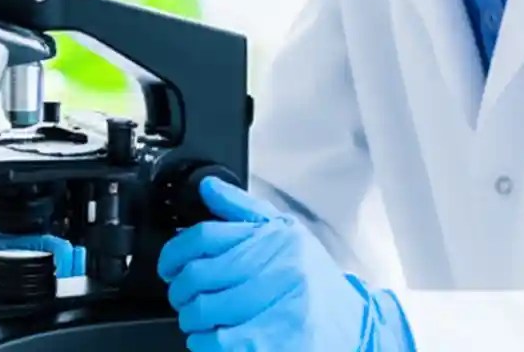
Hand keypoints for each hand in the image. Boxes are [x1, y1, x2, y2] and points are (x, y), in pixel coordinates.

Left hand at [158, 178, 415, 351]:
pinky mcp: (275, 344)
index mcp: (277, 241)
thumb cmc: (315, 280)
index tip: (169, 265)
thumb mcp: (286, 233)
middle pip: (200, 276)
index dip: (175, 252)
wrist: (354, 324)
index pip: (207, 237)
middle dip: (180, 289)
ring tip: (198, 317)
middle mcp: (279, 271)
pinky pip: (220, 343)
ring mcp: (278, 310)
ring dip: (191, 318)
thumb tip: (208, 188)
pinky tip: (212, 336)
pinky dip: (205, 342)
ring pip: (205, 311)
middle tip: (182, 295)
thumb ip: (243, 210)